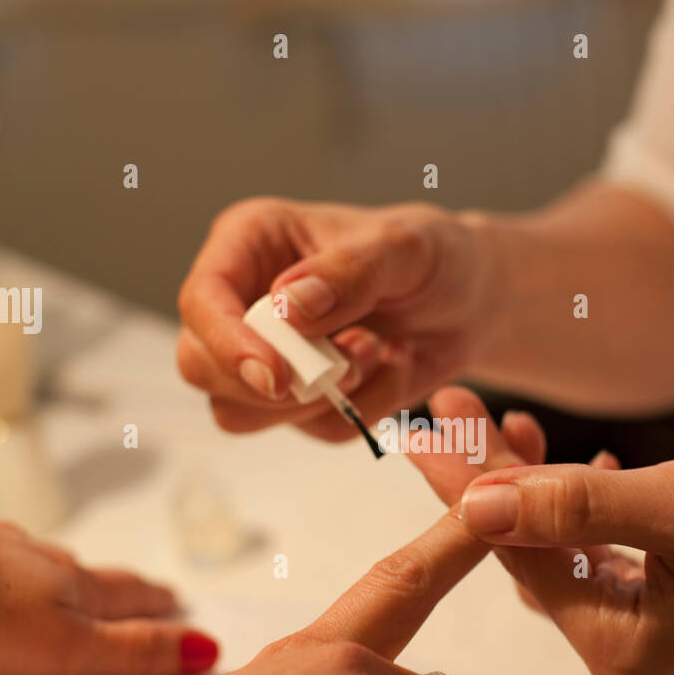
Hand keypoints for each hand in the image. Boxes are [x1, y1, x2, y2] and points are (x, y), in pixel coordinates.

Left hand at [0, 522, 217, 674]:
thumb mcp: (68, 651)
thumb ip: (133, 650)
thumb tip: (206, 647)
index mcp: (75, 584)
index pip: (129, 593)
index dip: (155, 600)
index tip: (175, 600)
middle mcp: (38, 559)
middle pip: (89, 576)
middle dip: (115, 588)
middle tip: (138, 593)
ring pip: (40, 564)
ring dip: (62, 576)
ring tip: (72, 586)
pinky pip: (3, 564)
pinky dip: (14, 574)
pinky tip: (6, 580)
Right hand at [177, 197, 501, 439]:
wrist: (472, 299)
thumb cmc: (435, 254)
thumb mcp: (405, 248)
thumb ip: (349, 272)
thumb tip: (289, 305)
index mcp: (249, 243)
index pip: (201, 301)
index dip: (227, 344)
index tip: (275, 375)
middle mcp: (243, 300)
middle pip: (201, 367)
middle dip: (272, 383)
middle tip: (346, 362)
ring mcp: (266, 354)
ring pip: (243, 413)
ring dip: (317, 400)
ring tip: (374, 353)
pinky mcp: (300, 398)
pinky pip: (312, 431)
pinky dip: (360, 412)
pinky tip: (390, 368)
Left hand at [406, 388, 673, 674]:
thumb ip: (577, 507)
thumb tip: (475, 502)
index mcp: (620, 650)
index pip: (516, 553)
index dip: (467, 482)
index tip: (428, 424)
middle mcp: (622, 663)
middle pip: (530, 556)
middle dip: (491, 477)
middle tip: (452, 408)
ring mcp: (644, 648)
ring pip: (561, 556)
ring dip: (535, 489)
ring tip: (504, 423)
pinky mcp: (665, 625)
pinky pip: (600, 565)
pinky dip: (583, 515)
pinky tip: (580, 468)